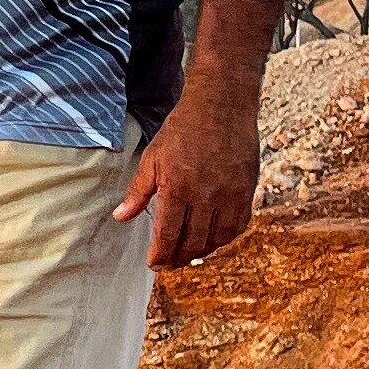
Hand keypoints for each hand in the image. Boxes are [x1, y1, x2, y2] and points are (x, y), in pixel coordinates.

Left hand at [115, 99, 258, 268]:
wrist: (221, 105)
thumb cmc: (182, 130)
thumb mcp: (152, 158)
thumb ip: (138, 192)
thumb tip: (120, 218)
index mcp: (179, 188)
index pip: (169, 235)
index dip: (161, 254)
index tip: (154, 263)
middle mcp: (207, 195)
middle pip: (193, 242)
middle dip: (179, 258)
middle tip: (168, 263)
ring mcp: (231, 194)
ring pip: (217, 238)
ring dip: (202, 251)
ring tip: (188, 253)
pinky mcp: (247, 190)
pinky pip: (238, 225)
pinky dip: (225, 238)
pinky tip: (212, 238)